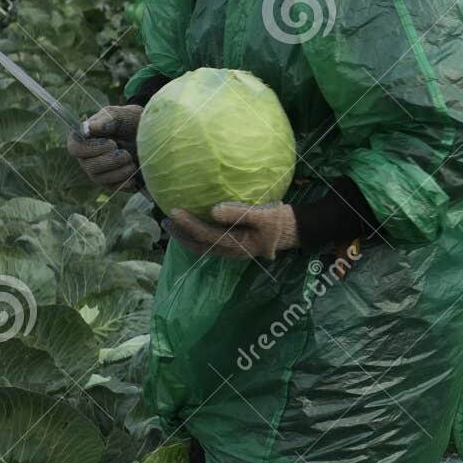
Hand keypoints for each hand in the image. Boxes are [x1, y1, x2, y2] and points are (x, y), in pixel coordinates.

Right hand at [66, 104, 142, 190]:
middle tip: (125, 152)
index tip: (111, 142)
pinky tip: (135, 170)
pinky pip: (115, 188)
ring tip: (131, 158)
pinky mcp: (112, 183)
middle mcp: (87, 157)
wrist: (154, 136)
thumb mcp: (124, 114)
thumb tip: (88, 128)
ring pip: (101, 179)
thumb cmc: (133, 122)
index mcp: (85, 138)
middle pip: (89, 166)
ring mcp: (98, 172)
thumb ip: (107, 119)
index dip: (92, 148)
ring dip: (121, 169)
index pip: (75, 148)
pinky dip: (128, 180)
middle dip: (112, 160)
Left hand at [168, 202, 299, 260]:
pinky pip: (211, 243)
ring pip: (204, 247)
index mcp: (237, 244)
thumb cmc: (281, 221)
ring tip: (174, 225)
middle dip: (181, 235)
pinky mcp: (237, 245)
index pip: (206, 235)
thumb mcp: (264, 214)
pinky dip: (198, 236)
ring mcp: (234, 250)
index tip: (173, 211)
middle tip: (165, 221)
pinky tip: (195, 225)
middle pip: (200, 246)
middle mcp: (232, 251)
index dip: (188, 225)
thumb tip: (212, 210)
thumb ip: (239, 213)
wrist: (297, 230)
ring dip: (187, 237)